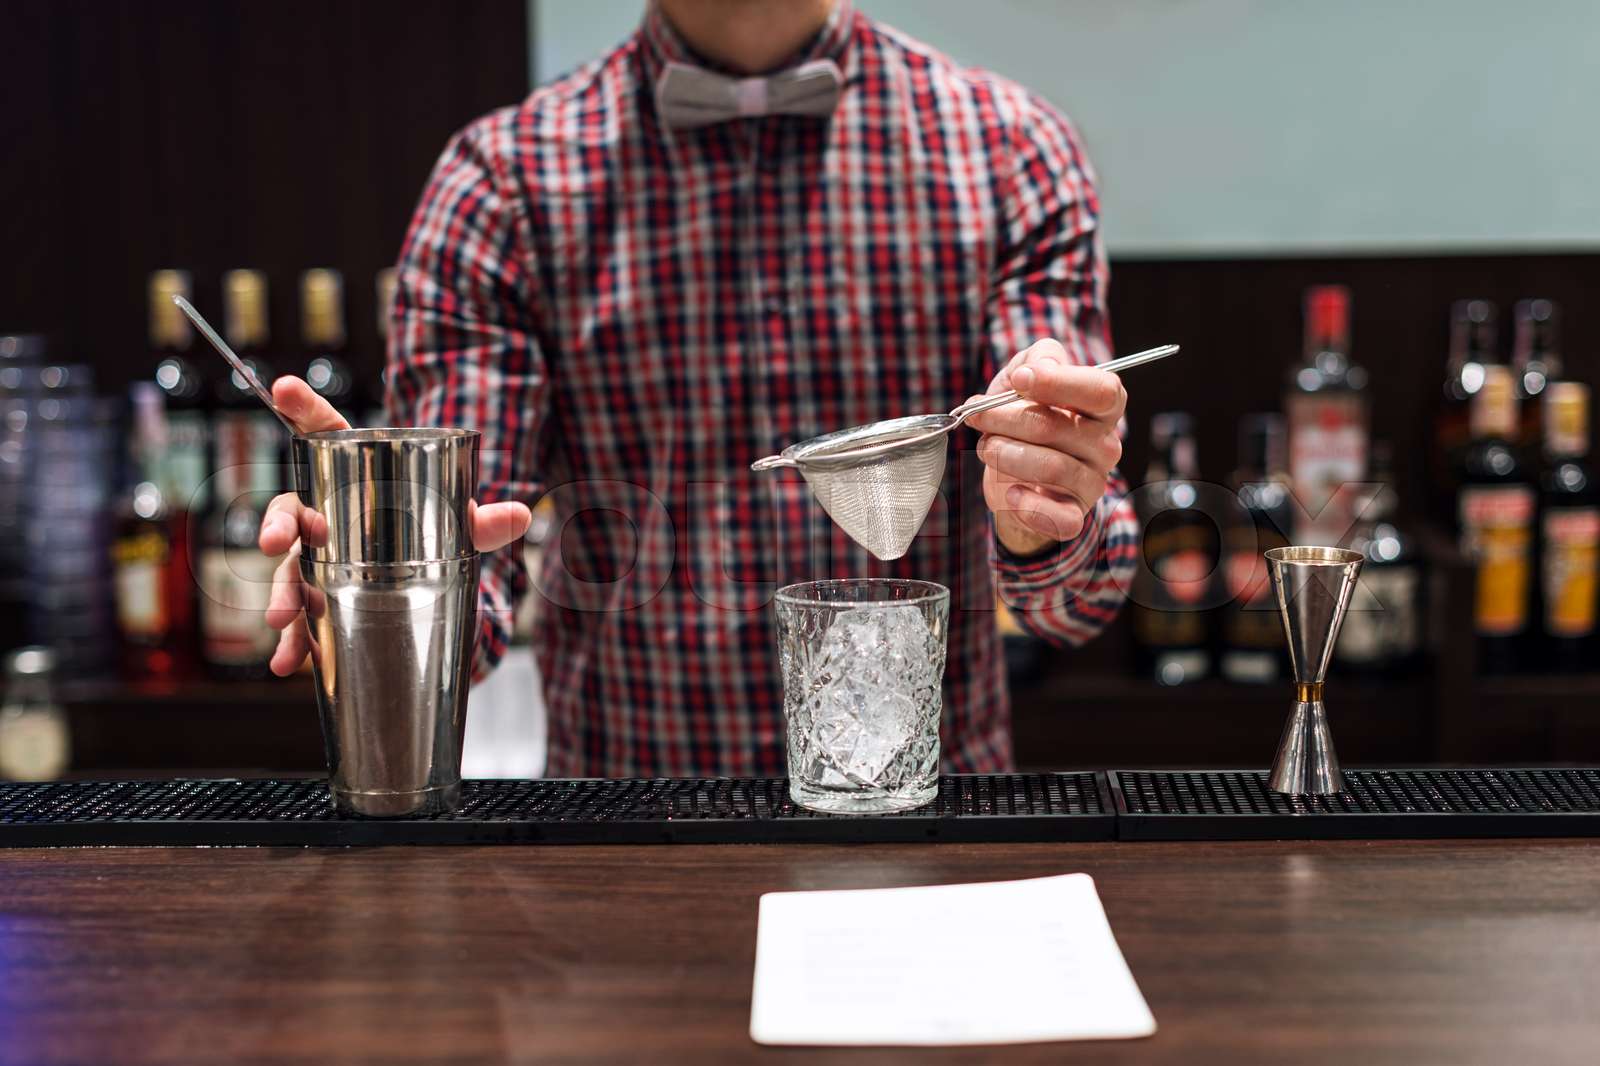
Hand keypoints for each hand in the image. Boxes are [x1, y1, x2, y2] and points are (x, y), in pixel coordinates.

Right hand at [257, 376, 532, 675]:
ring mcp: (316, 557)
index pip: (325, 434)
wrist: (428, 580)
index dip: (303, 408)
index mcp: (355, 475)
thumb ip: (484, 522)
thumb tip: (523, 515)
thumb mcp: (460, 525)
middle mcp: (326, 513)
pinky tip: (287, 666)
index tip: (281, 385)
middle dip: (278, 525)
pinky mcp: (319, 599)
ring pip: (288, 570)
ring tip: (280, 620)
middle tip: (275, 542)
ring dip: (281, 594)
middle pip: (291, 510)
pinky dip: (291, 646)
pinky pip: (299, 621)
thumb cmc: (432, 531)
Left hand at [966, 338, 1125, 556]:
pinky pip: (1060, 518)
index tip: (1019, 379)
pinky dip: (1029, 506)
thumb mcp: (1023, 378)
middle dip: (1005, 418)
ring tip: (987, 447)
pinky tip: (1010, 492)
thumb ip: (1035, 360)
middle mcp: (1105, 444)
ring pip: (1051, 467)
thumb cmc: (1022, 420)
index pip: (1102, 390)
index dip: (1058, 382)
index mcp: (1102, 407)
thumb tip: (1034, 369)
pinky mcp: (1074, 515)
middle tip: (979, 416)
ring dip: (1005, 453)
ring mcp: (1093, 482)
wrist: (1011, 476)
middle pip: (1057, 426)